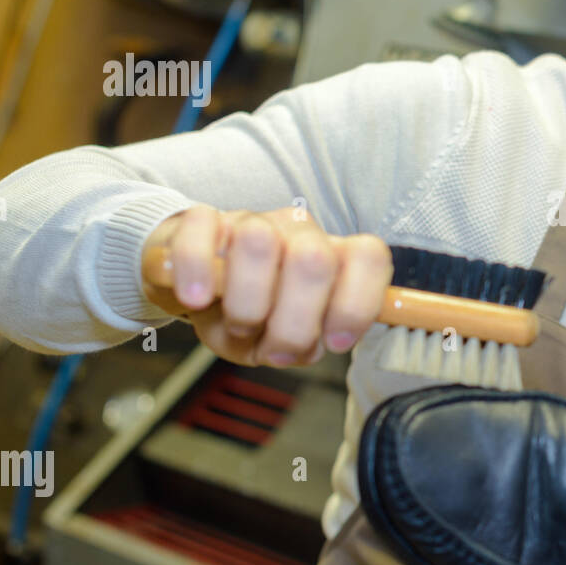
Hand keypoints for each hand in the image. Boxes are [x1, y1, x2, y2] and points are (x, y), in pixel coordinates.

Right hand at [141, 204, 391, 367]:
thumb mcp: (288, 339)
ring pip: (258, 242)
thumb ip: (313, 339)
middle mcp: (299, 232)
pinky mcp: (202, 219)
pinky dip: (196, 273)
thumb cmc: (254, 315)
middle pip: (314, 261)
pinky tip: (196, 299)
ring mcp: (251, 221)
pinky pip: (201, 232)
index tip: (334, 341)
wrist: (196, 290)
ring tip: (239, 324)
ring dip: (245, 306)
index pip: (369, 257)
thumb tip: (324, 338)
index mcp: (333, 257)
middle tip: (274, 346)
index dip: (356, 305)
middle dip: (292, 324)